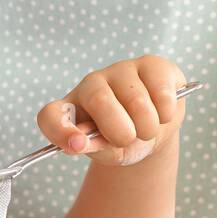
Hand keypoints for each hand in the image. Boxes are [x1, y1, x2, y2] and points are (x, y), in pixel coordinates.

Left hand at [37, 54, 186, 167]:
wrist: (153, 131)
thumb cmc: (123, 142)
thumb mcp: (107, 153)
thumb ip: (93, 147)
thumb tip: (78, 142)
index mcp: (70, 110)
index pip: (51, 115)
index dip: (60, 130)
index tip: (76, 146)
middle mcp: (91, 84)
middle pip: (99, 99)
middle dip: (120, 130)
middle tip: (128, 140)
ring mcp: (120, 70)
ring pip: (135, 99)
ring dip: (147, 126)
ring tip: (148, 131)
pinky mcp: (151, 65)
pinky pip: (160, 90)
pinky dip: (165, 112)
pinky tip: (163, 114)